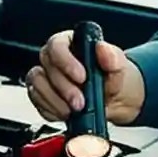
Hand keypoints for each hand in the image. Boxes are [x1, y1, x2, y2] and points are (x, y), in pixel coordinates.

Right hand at [25, 29, 144, 124]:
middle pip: (46, 67)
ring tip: (75, 110)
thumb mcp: (120, 67)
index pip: (57, 45)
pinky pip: (38, 103)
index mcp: (72, 43)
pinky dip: (52, 111)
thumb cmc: (115, 77)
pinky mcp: (43, 96)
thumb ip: (112, 57)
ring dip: (55, 101)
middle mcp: (55, 58)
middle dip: (63, 88)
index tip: (82, 77)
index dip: (65, 61)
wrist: (116, 100)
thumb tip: (102, 47)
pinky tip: (67, 113)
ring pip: (37, 85)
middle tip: (81, 102)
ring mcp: (47, 77)